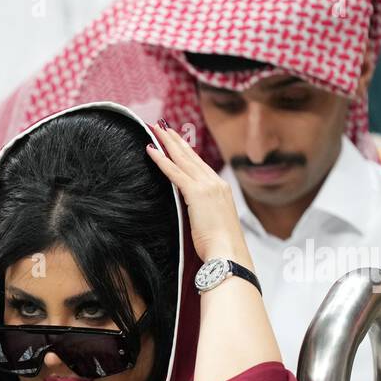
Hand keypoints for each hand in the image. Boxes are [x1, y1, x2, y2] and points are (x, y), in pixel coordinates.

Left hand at [146, 121, 253, 267]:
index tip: (176, 141)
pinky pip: (175, 173)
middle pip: (191, 156)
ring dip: (167, 143)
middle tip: (163, 126)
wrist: (228, 253)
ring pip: (183, 159)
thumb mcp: (212, 223)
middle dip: (176, 140)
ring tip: (156, 130)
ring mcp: (207, 186)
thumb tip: (193, 213)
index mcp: (221, 189)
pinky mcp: (196, 194)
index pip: (200, 165)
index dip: (187, 151)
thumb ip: (203, 212)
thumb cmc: (220, 246)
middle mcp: (216, 183)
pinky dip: (162, 160)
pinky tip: (151, 150)